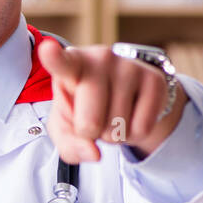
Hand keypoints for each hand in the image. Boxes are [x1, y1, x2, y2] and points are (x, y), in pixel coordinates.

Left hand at [36, 38, 187, 163]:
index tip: (47, 49)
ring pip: (117, 130)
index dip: (54, 58)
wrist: (127, 91)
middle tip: (93, 118)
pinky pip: (141, 129)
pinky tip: (131, 114)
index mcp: (71, 64)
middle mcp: (100, 59)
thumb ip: (68, 143)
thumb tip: (94, 154)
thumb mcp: (66, 124)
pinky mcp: (154, 80)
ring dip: (113, 134)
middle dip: (90, 134)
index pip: (62, 63)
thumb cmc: (85, 105)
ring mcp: (129, 67)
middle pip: (89, 124)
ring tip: (112, 113)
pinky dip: (134, 134)